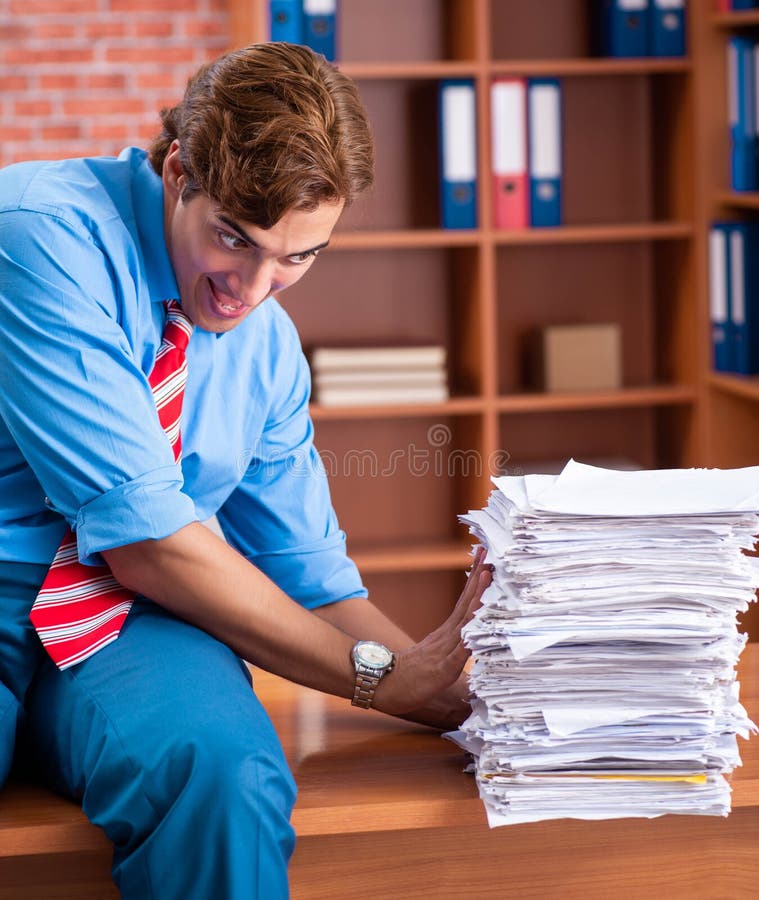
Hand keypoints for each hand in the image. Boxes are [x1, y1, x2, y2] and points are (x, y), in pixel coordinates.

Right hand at [370, 547, 490, 721]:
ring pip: (465, 619)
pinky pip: (460, 650)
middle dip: (479, 577)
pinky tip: (477, 621)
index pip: (465, 601)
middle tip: (488, 552)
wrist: (386, 687)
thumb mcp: (437, 656)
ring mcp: (445, 650)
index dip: (476, 579)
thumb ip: (453, 646)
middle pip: (466, 601)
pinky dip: (469, 634)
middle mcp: (447, 636)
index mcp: (447, 632)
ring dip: (477, 596)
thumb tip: (469, 638)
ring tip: (487, 574)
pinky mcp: (444, 669)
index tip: (484, 556)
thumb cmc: (413, 675)